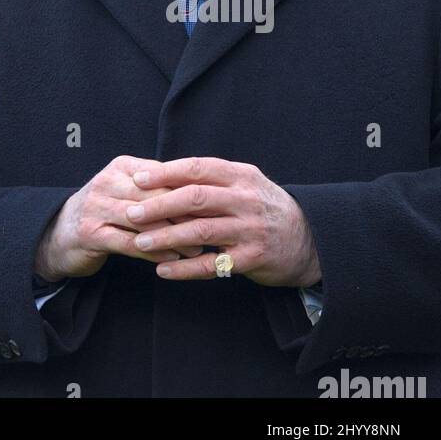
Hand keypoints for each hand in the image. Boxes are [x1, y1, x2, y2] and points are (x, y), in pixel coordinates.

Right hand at [34, 154, 204, 280]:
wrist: (60, 234)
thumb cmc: (106, 212)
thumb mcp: (128, 191)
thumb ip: (157, 189)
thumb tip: (200, 193)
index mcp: (120, 167)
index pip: (160, 174)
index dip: (189, 190)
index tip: (214, 206)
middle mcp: (106, 182)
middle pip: (153, 196)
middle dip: (185, 214)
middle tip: (212, 229)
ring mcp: (96, 207)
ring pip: (143, 220)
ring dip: (173, 236)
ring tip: (198, 248)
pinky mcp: (91, 233)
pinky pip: (130, 243)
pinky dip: (154, 251)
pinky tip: (173, 258)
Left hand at [120, 156, 320, 286]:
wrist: (309, 239)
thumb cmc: (264, 207)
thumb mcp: (245, 183)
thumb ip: (212, 179)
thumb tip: (163, 175)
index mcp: (239, 176)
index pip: (197, 169)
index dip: (165, 174)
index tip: (137, 180)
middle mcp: (245, 200)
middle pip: (195, 198)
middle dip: (159, 205)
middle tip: (131, 212)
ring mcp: (249, 230)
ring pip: (200, 231)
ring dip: (166, 237)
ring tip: (139, 242)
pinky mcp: (252, 258)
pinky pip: (213, 265)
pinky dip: (185, 269)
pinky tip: (163, 270)